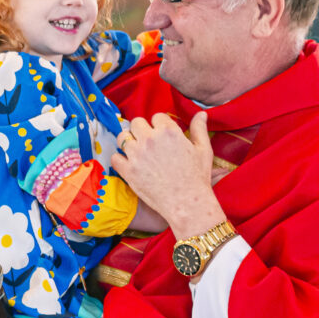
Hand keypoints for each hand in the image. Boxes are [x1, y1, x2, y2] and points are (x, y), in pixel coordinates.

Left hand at [113, 111, 227, 239]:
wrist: (187, 204)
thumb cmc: (197, 178)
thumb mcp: (204, 150)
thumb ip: (199, 129)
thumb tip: (201, 114)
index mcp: (169, 131)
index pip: (156, 117)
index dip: (160, 125)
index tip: (162, 135)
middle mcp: (150, 140)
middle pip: (136, 123)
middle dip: (142, 130)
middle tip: (148, 142)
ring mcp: (137, 155)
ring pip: (122, 137)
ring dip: (129, 142)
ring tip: (137, 151)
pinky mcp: (128, 171)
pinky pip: (115, 157)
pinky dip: (120, 159)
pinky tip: (129, 164)